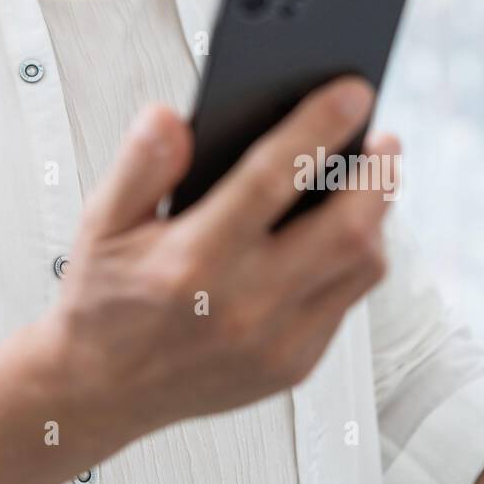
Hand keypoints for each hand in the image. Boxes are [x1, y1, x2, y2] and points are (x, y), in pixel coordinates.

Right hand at [47, 76, 396, 447]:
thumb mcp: (101, 222)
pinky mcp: (294, 365)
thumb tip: (169, 118)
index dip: (318, 128)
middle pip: (346, 230)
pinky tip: (339, 229)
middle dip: (376, 174)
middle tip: (384, 137)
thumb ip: (138, 164)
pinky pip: (346, 301)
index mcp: (191, 262)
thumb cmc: (103, 299)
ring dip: (375, 216)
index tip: (351, 92)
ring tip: (369, 178)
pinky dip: (353, 257)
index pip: (270, 179)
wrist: (99, 391)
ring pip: (360, 267)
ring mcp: (275, 342)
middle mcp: (242, 306)